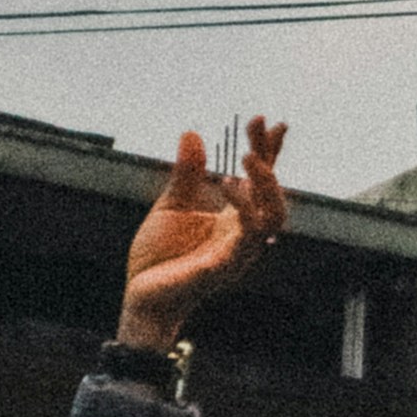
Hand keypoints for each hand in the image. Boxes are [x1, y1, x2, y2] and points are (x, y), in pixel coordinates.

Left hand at [115, 121, 286, 352]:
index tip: (264, 120)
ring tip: (240, 164)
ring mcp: (235, 254)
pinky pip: (242, 246)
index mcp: (233, 218)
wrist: (141, 296)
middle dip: (269, 167)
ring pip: (270, 222)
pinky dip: (241, 216)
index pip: (259, 181)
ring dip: (261, 190)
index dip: (267, 151)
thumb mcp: (171, 205)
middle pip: (275, 199)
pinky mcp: (219, 271)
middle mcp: (242, 235)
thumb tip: (192, 134)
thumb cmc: (160, 256)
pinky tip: (226, 186)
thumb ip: (186, 173)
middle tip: (252, 141)